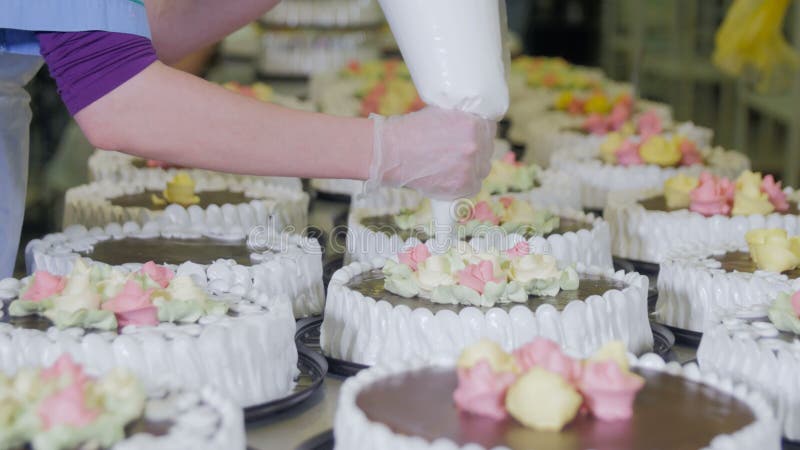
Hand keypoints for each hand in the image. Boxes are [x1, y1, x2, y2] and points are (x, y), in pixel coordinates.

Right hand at [367, 106, 494, 199]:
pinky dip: (465, 184)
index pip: (489, 129)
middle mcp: (474, 146)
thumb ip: (460, 120)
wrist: (392, 152)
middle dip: (476, 151)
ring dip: (473, 169)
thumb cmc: (411, 131)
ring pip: (482, 170)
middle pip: (487, 150)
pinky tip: (453, 179)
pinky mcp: (461, 186)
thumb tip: (473, 125)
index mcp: (472, 124)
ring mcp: (469, 168)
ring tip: (454, 167)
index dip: (481, 133)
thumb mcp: (440, 114)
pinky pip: (473, 187)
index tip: (475, 138)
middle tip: (459, 153)